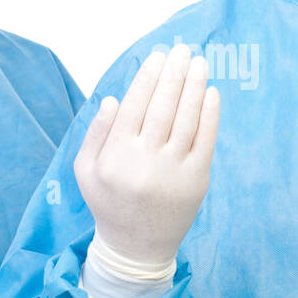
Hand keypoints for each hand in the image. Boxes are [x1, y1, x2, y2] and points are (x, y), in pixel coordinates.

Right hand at [74, 44, 220, 267]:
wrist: (137, 246)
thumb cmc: (109, 203)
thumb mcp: (85, 171)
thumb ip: (95, 133)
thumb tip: (113, 98)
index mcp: (116, 156)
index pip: (135, 106)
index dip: (148, 78)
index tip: (158, 57)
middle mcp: (145, 161)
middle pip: (163, 107)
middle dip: (174, 74)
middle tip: (182, 50)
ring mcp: (174, 171)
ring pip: (187, 119)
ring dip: (194, 87)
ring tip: (198, 64)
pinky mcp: (197, 180)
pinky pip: (206, 140)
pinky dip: (210, 114)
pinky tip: (211, 93)